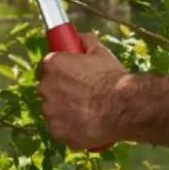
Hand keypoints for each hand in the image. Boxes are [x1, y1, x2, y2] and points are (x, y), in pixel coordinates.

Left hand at [39, 33, 128, 149]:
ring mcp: (50, 111)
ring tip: (85, 110)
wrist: (122, 107)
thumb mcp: (99, 52)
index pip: (46, 66)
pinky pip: (59, 128)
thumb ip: (85, 41)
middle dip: (60, 90)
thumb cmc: (111, 77)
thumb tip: (79, 37)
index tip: (67, 75)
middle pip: (48, 88)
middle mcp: (45, 87)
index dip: (57, 71)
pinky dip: (68, 127)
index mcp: (52, 65)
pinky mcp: (56, 131)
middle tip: (80, 93)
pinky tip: (84, 124)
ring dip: (63, 109)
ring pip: (53, 109)